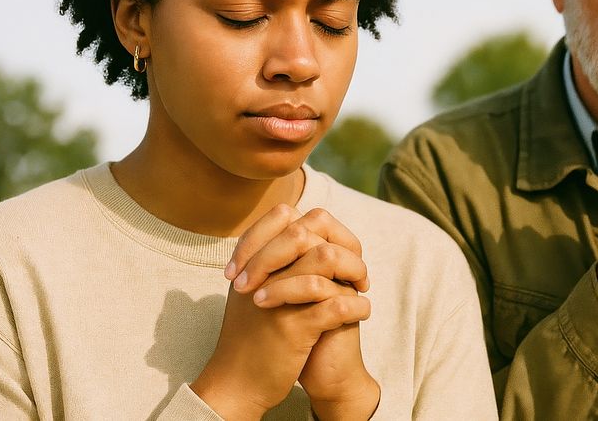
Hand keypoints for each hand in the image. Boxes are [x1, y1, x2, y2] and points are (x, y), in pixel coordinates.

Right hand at [190, 205, 373, 419]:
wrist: (235, 382)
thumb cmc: (250, 334)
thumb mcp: (251, 288)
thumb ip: (271, 259)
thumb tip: (306, 229)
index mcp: (250, 260)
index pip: (283, 215)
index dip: (317, 225)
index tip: (334, 247)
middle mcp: (261, 272)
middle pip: (306, 231)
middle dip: (341, 243)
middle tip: (355, 268)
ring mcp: (277, 298)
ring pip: (325, 259)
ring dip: (354, 269)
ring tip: (362, 287)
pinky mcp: (292, 329)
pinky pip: (336, 304)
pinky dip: (356, 306)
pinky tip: (361, 312)